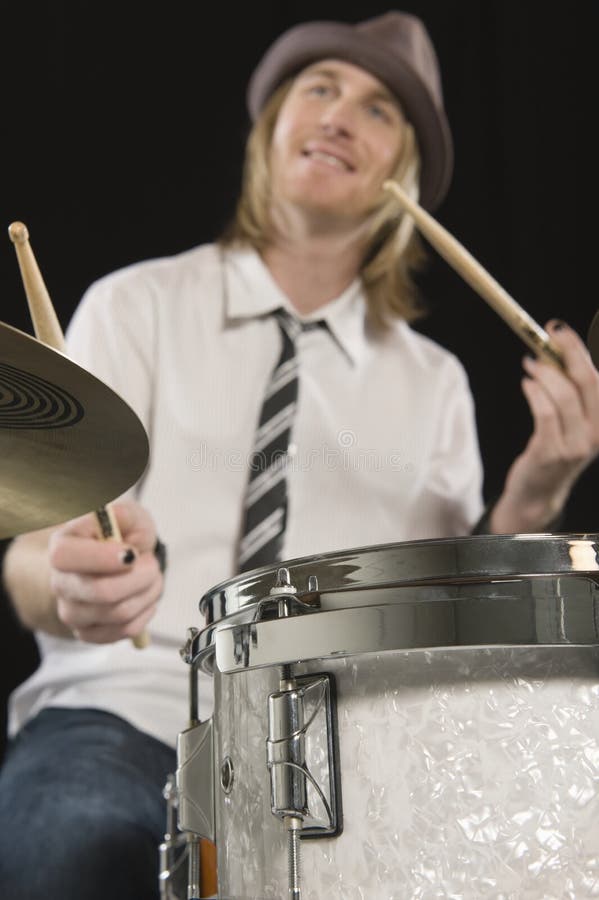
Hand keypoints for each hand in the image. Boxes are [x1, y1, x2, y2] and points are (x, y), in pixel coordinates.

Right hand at [47, 500, 163, 643]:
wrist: (123, 562)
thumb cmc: (124, 535)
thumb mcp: (129, 516)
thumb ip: (124, 514)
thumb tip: (116, 519)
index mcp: (62, 546)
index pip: (65, 556)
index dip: (100, 557)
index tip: (131, 553)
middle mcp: (60, 582)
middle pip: (100, 592)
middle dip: (139, 578)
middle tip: (152, 564)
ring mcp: (72, 611)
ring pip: (118, 613)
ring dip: (147, 593)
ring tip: (150, 577)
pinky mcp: (87, 632)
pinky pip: (124, 631)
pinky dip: (144, 613)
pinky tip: (143, 596)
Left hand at [491, 320, 598, 532]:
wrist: (538, 491)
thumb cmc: (554, 446)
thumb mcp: (572, 420)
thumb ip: (571, 390)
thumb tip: (555, 349)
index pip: (598, 378)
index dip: (579, 349)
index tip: (559, 330)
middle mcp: (597, 433)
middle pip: (587, 381)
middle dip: (566, 352)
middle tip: (546, 334)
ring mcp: (575, 445)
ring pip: (564, 396)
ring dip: (544, 372)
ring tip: (530, 363)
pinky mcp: (550, 453)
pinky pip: (545, 414)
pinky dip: (535, 392)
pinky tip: (527, 383)